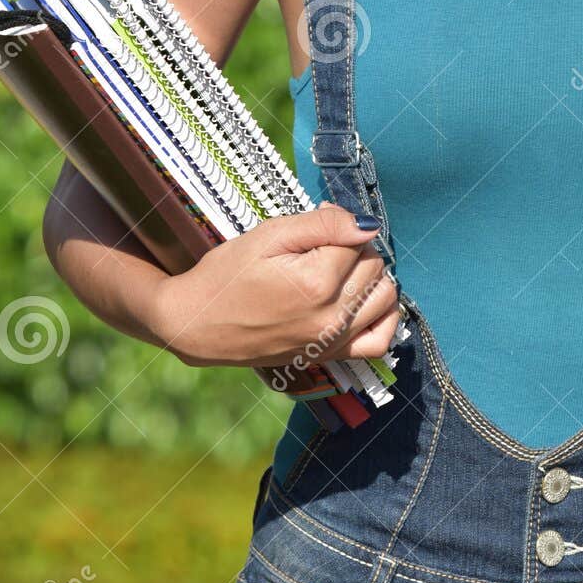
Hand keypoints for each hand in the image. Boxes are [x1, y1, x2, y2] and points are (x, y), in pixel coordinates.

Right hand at [152, 203, 399, 368]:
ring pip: (385, 298)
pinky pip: (378, 341)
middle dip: (355, 249)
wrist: (198, 323)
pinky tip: (365, 301)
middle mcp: (331, 318)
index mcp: (316, 283)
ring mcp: (332, 342)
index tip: (314, 226)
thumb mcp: (269, 236)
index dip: (337, 226)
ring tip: (341, 270)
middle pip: (373, 267)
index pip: (357, 241)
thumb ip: (323, 226)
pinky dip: (383, 318)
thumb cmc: (228, 274)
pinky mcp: (329, 356)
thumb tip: (367, 226)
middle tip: (320, 247)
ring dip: (372, 277)